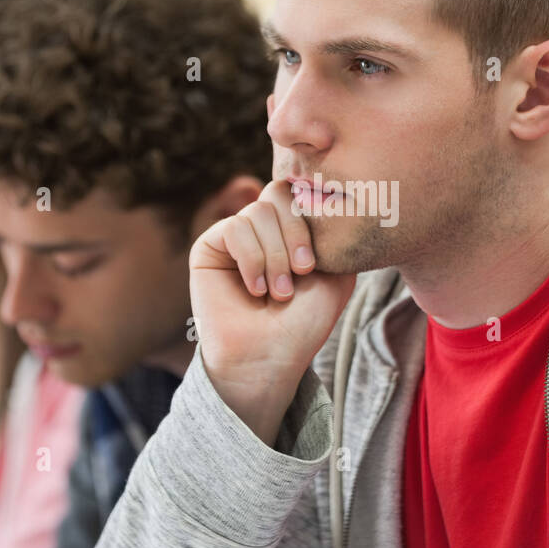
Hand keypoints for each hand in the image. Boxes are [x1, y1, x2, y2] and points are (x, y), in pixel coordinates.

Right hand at [189, 179, 355, 444]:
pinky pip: (234, 229)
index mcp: (294, 228)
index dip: (313, 216)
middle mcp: (265, 228)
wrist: (271, 356)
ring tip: (278, 292)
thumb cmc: (304, 321)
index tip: (317, 261)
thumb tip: (326, 193)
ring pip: (259, 213)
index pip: (302, 191)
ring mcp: (237, 235)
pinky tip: (255, 289)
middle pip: (280, 193)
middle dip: (296, 234)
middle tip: (303, 272)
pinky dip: (251, 260)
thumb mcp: (338, 273)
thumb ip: (336, 231)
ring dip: (275, 255)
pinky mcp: (210, 247)